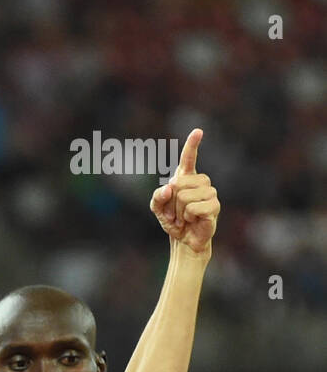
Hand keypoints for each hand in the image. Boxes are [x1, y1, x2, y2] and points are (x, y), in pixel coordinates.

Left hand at [151, 128, 218, 255]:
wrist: (184, 239)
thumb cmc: (173, 221)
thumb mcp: (157, 208)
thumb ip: (157, 197)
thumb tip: (169, 187)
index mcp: (186, 178)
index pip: (189, 159)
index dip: (192, 145)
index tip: (198, 131)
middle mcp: (201, 182)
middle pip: (178, 184)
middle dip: (171, 201)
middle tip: (177, 212)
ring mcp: (210, 193)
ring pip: (184, 197)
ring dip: (180, 211)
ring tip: (186, 216)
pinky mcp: (214, 206)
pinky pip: (194, 208)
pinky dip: (189, 217)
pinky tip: (194, 220)